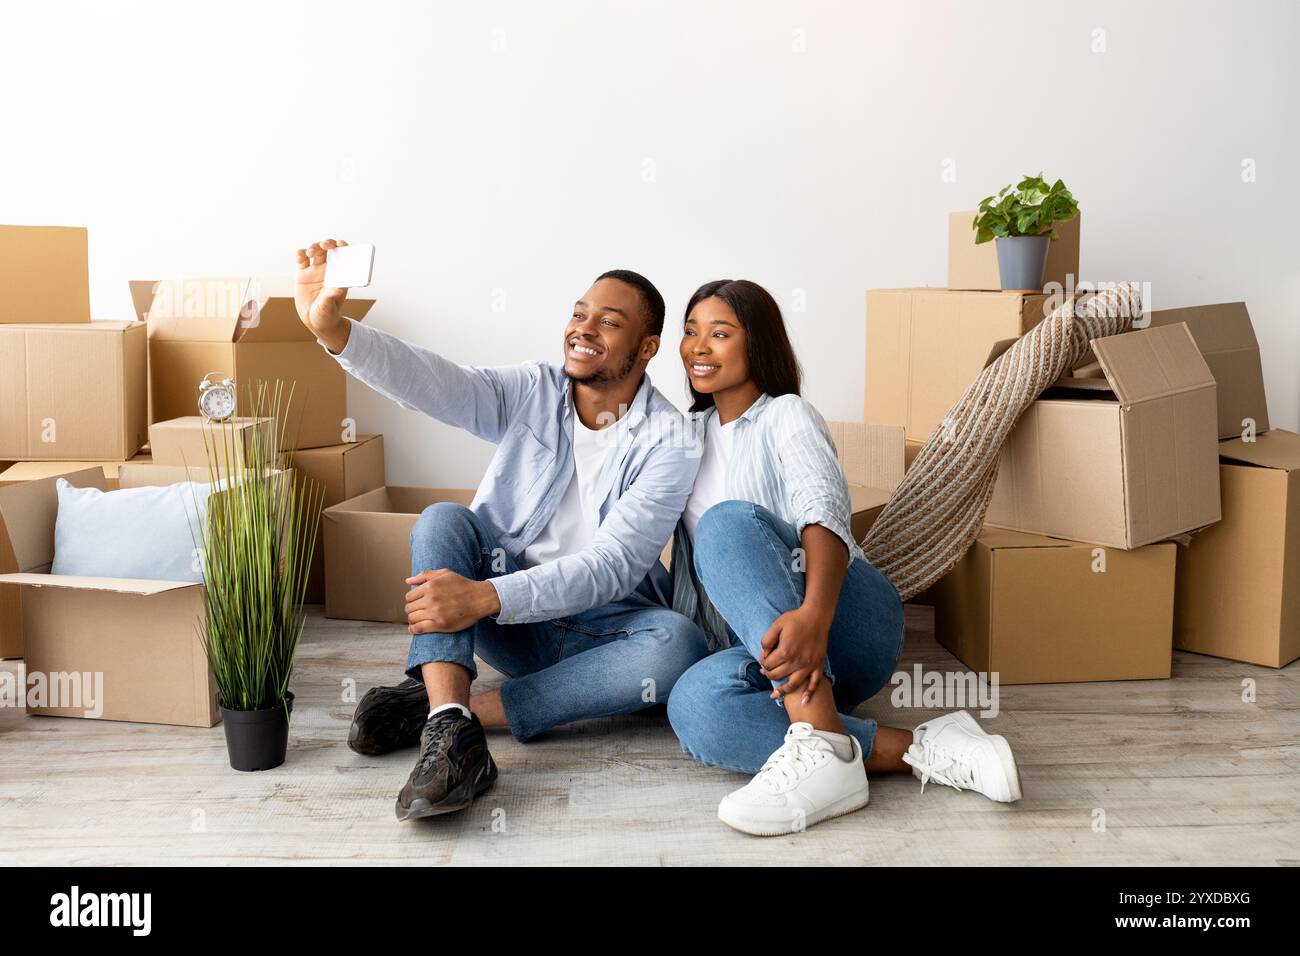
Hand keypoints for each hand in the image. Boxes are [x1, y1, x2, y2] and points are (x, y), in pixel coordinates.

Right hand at [294, 238, 350, 352]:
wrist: (314, 321)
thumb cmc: (327, 315)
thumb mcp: (329, 308)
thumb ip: (331, 298)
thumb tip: (336, 289)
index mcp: (340, 275)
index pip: (345, 255)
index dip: (344, 246)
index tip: (341, 244)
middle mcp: (329, 270)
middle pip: (329, 249)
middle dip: (328, 243)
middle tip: (324, 245)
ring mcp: (315, 271)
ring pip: (315, 251)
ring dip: (313, 246)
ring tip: (310, 253)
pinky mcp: (303, 274)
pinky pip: (301, 259)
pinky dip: (300, 254)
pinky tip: (299, 258)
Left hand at [404, 569, 500, 634]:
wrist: (480, 599)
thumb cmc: (463, 585)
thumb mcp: (445, 574)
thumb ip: (425, 575)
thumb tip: (407, 581)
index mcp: (430, 586)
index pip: (409, 596)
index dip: (411, 600)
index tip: (416, 603)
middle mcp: (431, 599)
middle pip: (409, 608)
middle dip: (412, 610)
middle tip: (418, 611)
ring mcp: (435, 613)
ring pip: (412, 618)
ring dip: (413, 619)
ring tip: (418, 619)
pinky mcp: (439, 625)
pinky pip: (419, 629)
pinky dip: (413, 629)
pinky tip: (414, 628)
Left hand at [758, 606, 831, 703]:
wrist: (816, 616)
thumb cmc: (795, 619)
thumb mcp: (776, 625)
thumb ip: (766, 641)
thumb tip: (763, 656)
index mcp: (785, 651)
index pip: (768, 665)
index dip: (763, 664)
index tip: (763, 661)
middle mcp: (797, 661)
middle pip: (778, 675)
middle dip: (769, 675)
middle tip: (766, 671)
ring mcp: (809, 665)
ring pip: (793, 684)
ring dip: (783, 691)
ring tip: (775, 695)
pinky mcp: (818, 665)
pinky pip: (814, 683)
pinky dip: (809, 694)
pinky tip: (803, 702)